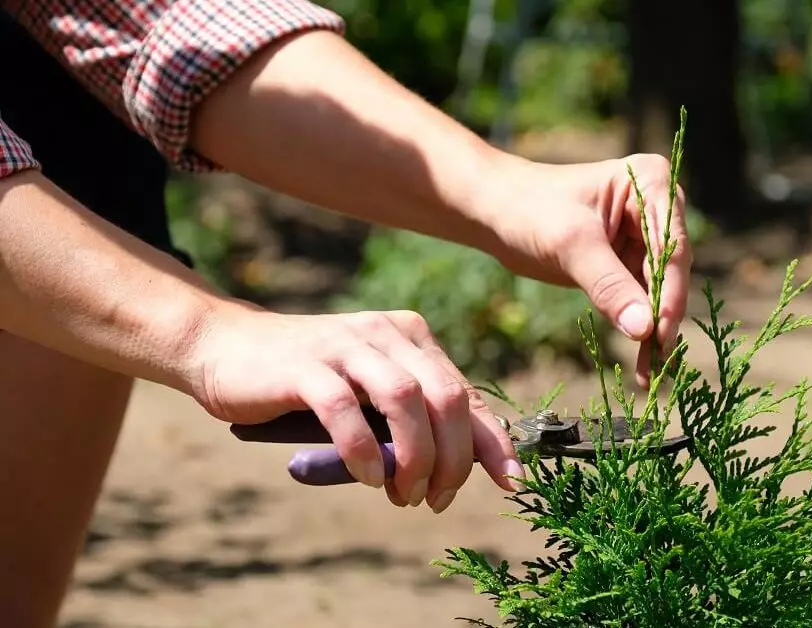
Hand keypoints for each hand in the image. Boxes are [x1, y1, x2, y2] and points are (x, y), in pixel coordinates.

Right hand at [186, 303, 522, 512]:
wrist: (226, 346)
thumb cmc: (307, 381)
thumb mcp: (369, 392)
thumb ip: (410, 418)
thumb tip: (462, 466)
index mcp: (411, 336)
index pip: (466, 393)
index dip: (493, 442)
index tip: (511, 483)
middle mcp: (386, 333)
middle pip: (445, 397)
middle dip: (453, 458)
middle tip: (436, 499)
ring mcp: (346, 345)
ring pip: (406, 400)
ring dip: (415, 457)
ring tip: (405, 494)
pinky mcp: (306, 366)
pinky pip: (346, 410)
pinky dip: (364, 450)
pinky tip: (368, 477)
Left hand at [477, 154, 691, 387]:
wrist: (494, 212)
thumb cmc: (529, 209)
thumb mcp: (571, 244)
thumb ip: (609, 285)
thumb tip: (645, 329)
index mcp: (651, 183)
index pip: (671, 246)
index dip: (669, 292)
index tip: (661, 332)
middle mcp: (656, 208)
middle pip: (671, 272)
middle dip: (663, 317)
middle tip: (660, 362)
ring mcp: (644, 237)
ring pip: (660, 292)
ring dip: (654, 332)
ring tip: (651, 374)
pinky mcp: (628, 263)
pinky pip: (641, 301)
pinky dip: (639, 330)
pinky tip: (641, 363)